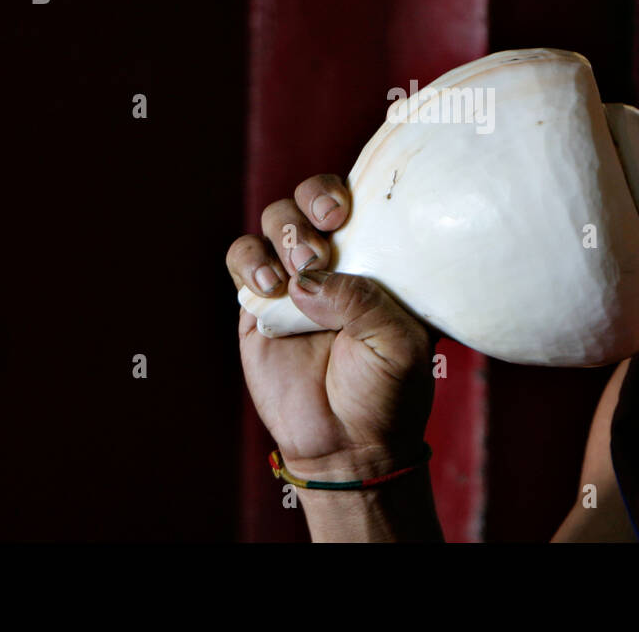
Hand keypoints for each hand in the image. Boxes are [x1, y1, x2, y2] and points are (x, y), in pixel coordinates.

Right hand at [227, 174, 439, 481]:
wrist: (346, 445)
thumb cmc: (386, 392)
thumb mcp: (397, 344)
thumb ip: (362, 300)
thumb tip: (306, 278)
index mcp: (378, 258)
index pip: (359, 199)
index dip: (342, 192)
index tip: (341, 214)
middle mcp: (336, 259)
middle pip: (308, 197)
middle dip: (309, 208)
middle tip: (318, 251)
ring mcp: (293, 278)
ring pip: (274, 219)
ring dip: (281, 235)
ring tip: (293, 279)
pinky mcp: (256, 304)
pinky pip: (241, 259)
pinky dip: (249, 261)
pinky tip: (269, 289)